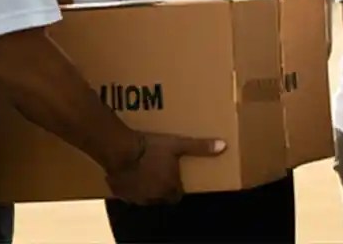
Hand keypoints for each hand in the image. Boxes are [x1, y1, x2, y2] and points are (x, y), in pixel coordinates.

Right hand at [105, 132, 226, 204]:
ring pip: (144, 197)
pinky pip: (127, 193)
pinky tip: (129, 173)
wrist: (120, 149)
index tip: (174, 176)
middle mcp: (153, 197)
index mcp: (169, 188)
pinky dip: (129, 186)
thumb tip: (223, 146)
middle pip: (161, 198)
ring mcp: (135, 196)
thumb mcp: (178, 144)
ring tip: (145, 172)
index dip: (176, 186)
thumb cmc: (152, 147)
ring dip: (146, 188)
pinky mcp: (120, 192)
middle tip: (160, 172)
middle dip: (162, 188)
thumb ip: (200, 147)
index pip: (177, 195)